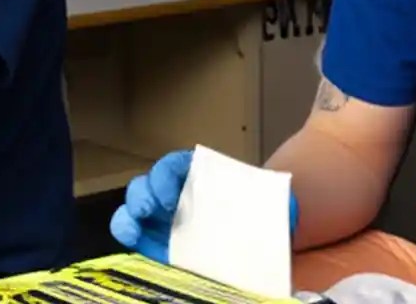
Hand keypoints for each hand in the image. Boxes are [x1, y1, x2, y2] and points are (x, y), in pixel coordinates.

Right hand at [109, 149, 299, 263]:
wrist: (265, 244)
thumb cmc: (266, 219)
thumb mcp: (274, 205)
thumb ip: (277, 203)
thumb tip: (288, 209)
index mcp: (199, 178)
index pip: (175, 167)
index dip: (166, 175)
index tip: (170, 195)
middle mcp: (177, 196)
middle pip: (149, 186)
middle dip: (143, 194)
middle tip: (148, 209)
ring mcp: (164, 222)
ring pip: (135, 210)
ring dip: (128, 216)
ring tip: (133, 228)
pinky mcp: (158, 247)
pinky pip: (137, 238)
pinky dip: (129, 236)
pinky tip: (133, 241)